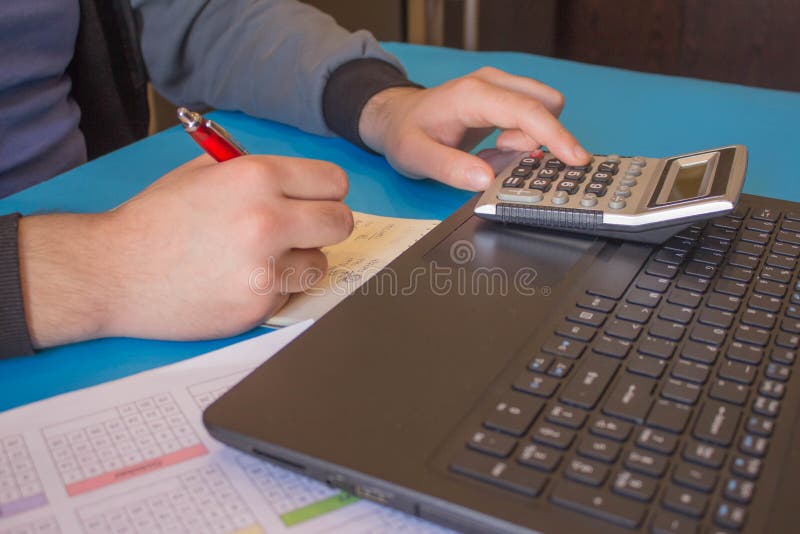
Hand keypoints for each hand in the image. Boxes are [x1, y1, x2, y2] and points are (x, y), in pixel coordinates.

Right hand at [18, 155, 352, 346]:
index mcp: (255, 177)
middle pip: (341, 222)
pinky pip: (292, 294)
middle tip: (304, 231)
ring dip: (301, 262)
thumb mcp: (200, 172)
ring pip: (321, 264)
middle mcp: (266, 220)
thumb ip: (254, 170)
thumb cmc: (154, 220)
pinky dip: (276, 290)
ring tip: (263, 259)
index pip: (334, 182)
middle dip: (326, 225)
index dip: (326, 192)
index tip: (317, 201)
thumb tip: (298, 180)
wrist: (111, 272)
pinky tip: (241, 282)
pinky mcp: (257, 307)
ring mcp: (264, 268)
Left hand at [359, 66, 589, 190]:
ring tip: (495, 152)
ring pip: (544, 108)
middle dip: (537, 139)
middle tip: (501, 155)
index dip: (556, 136)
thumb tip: (485, 179)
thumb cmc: (405, 133)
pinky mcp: (504, 96)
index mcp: (473, 94)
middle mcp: (491, 83)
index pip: (527, 111)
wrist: (397, 117)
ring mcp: (499, 86)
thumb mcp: (416, 157)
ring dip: (530, 139)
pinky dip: (523, 137)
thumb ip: (449, 168)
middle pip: (546, 105)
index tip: (575, 159)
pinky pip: (533, 115)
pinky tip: (496, 148)